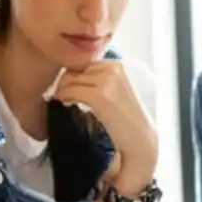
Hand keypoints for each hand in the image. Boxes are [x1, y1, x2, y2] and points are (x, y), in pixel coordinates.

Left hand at [54, 62, 156, 194]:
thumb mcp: (114, 90)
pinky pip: (71, 91)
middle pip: (75, 69)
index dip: (74, 75)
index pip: (84, 63)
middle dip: (66, 82)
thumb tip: (69, 74)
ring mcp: (108, 82)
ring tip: (67, 101)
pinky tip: (68, 104)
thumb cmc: (124, 118)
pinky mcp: (101, 96)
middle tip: (65, 96)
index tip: (71, 89)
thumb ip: (97, 79)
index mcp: (116, 66)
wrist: (139, 139)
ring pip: (70, 78)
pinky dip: (64, 97)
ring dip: (63, 90)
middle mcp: (113, 70)